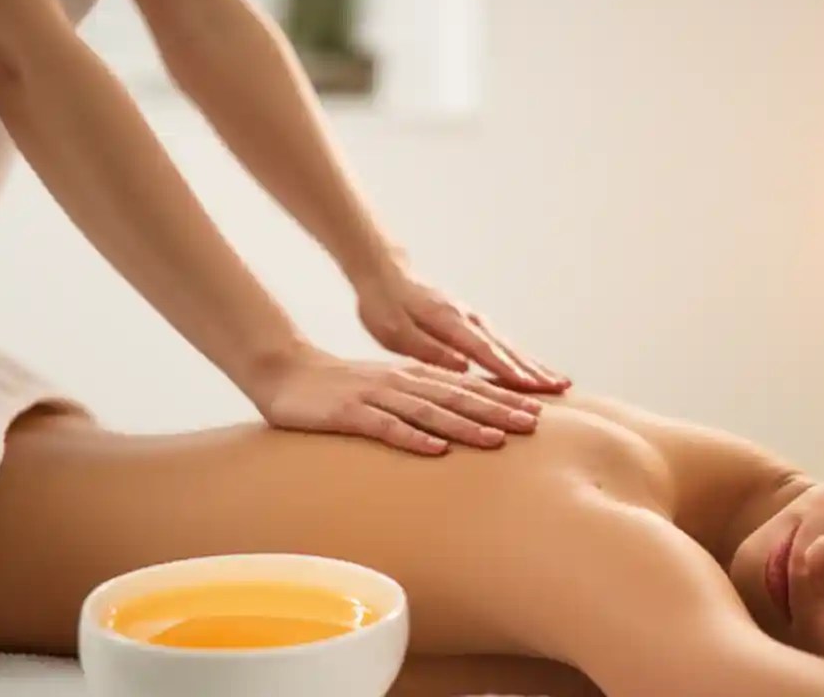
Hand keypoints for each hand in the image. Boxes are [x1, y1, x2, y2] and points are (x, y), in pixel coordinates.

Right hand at [250, 343, 544, 454]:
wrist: (285, 372)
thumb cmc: (341, 389)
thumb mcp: (387, 391)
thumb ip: (420, 400)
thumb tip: (458, 419)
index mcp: (413, 376)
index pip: (467, 386)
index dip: (502, 397)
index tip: (537, 412)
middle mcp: (402, 381)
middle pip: (458, 396)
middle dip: (498, 410)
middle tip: (534, 425)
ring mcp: (376, 396)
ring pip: (430, 411)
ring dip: (466, 424)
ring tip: (498, 440)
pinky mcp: (350, 412)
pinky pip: (386, 427)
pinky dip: (413, 437)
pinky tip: (436, 449)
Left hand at [355, 265, 570, 393]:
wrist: (386, 273)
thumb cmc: (384, 304)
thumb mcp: (395, 332)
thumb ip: (428, 350)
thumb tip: (462, 368)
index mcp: (449, 321)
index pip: (484, 350)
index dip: (508, 371)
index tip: (531, 387)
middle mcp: (468, 318)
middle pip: (507, 348)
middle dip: (535, 369)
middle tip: (562, 387)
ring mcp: (473, 319)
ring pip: (510, 346)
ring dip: (535, 365)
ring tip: (560, 382)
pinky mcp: (472, 322)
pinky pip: (502, 343)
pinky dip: (521, 358)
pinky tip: (533, 370)